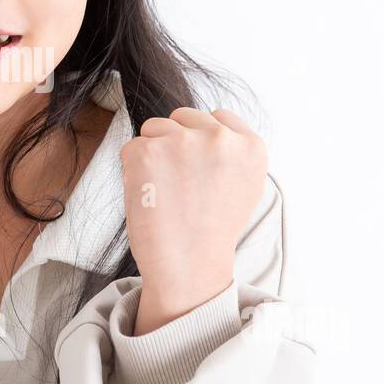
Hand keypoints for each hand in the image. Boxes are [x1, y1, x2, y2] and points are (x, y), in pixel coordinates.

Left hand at [120, 107, 267, 328]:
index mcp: (251, 146)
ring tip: (165, 191)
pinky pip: (132, 147)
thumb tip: (208, 125)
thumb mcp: (244, 185)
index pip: (217, 117)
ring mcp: (183, 141)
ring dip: (153, 154)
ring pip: (154, 128)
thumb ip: (232, 152)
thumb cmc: (211, 230)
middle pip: (183, 116)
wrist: (188, 267)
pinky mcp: (148, 151)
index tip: (199, 170)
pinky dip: (133, 170)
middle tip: (179, 184)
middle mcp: (220, 138)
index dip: (202, 141)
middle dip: (176, 141)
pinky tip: (150, 196)